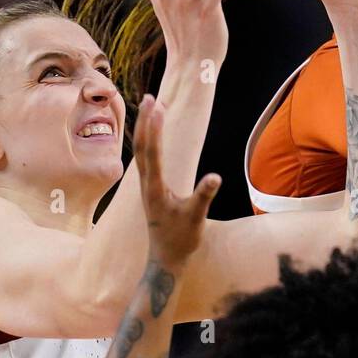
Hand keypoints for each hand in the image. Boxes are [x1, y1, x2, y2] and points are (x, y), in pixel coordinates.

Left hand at [133, 95, 220, 265]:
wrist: (165, 260)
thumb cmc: (182, 240)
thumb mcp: (196, 219)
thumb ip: (204, 197)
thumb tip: (215, 177)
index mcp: (155, 189)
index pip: (152, 153)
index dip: (154, 129)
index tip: (157, 107)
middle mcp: (146, 185)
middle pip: (142, 147)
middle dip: (145, 121)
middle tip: (150, 97)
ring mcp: (146, 187)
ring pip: (142, 152)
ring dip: (144, 128)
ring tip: (149, 107)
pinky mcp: (150, 190)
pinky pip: (146, 160)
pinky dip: (148, 141)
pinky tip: (151, 134)